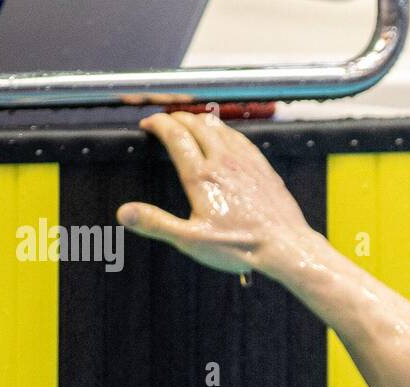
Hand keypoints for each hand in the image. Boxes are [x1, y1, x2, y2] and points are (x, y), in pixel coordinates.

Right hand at [117, 112, 315, 274]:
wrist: (285, 246)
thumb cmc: (240, 246)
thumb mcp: (192, 240)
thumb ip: (156, 223)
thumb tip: (124, 213)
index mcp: (201, 176)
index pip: (175, 135)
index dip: (158, 124)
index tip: (148, 124)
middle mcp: (224, 161)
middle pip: (196, 125)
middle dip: (176, 118)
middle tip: (165, 121)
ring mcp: (246, 161)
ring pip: (219, 127)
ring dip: (200, 120)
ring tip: (189, 123)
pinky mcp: (263, 167)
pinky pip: (240, 137)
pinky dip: (225, 130)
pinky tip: (224, 136)